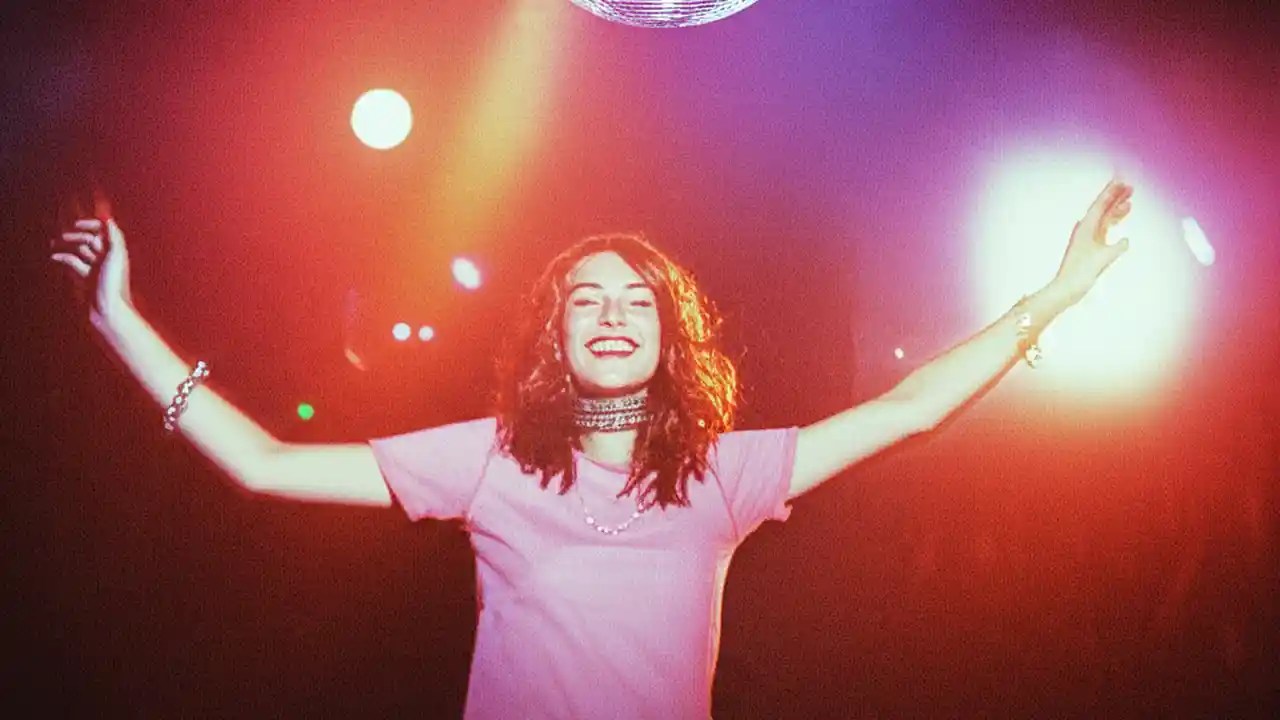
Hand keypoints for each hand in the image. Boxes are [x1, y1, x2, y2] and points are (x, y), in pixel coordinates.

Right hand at [51, 216, 134, 324]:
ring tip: (52, 242)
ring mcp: (96, 267)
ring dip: (67, 245)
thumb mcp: (116, 256)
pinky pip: (74, 264)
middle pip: (90, 239)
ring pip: (80, 251)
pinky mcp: (87, 277)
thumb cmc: (113, 284)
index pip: (103, 230)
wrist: (108, 310)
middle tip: (64, 237)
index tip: (76, 225)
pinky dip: (64, 258)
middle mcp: (107, 257)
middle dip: (78, 236)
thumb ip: (114, 237)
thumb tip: (108, 219)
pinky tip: (54, 257)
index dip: (91, 225)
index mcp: (115, 250)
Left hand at [1051, 178, 1132, 302]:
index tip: (1121, 181)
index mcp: (1086, 227)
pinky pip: (1103, 230)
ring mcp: (1087, 238)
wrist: (1067, 289)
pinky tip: (1119, 221)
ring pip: (1104, 219)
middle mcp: (1085, 230)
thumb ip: (1117, 247)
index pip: (1100, 204)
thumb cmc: (1081, 273)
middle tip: (1130, 188)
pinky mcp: (1089, 248)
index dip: (1111, 192)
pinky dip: (1112, 223)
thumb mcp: (1103, 258)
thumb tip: (1125, 241)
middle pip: (1102, 209)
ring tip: (1129, 202)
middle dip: (1116, 198)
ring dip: (1116, 210)